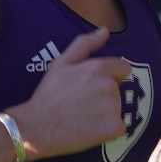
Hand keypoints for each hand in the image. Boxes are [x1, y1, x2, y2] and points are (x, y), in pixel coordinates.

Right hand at [9, 26, 131, 159]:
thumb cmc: (48, 95)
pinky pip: (119, 127)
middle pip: (118, 91)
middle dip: (104, 96)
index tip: (92, 88)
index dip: (110, 77)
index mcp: (99, 68)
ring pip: (118, 109)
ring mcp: (114, 108)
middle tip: (81, 104)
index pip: (123, 70)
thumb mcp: (61, 63)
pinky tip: (89, 130)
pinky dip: (108, 130)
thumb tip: (105, 30)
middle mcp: (109, 86)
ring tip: (82, 118)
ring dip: (106, 114)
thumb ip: (85, 44)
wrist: (37, 127)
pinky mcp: (114, 128)